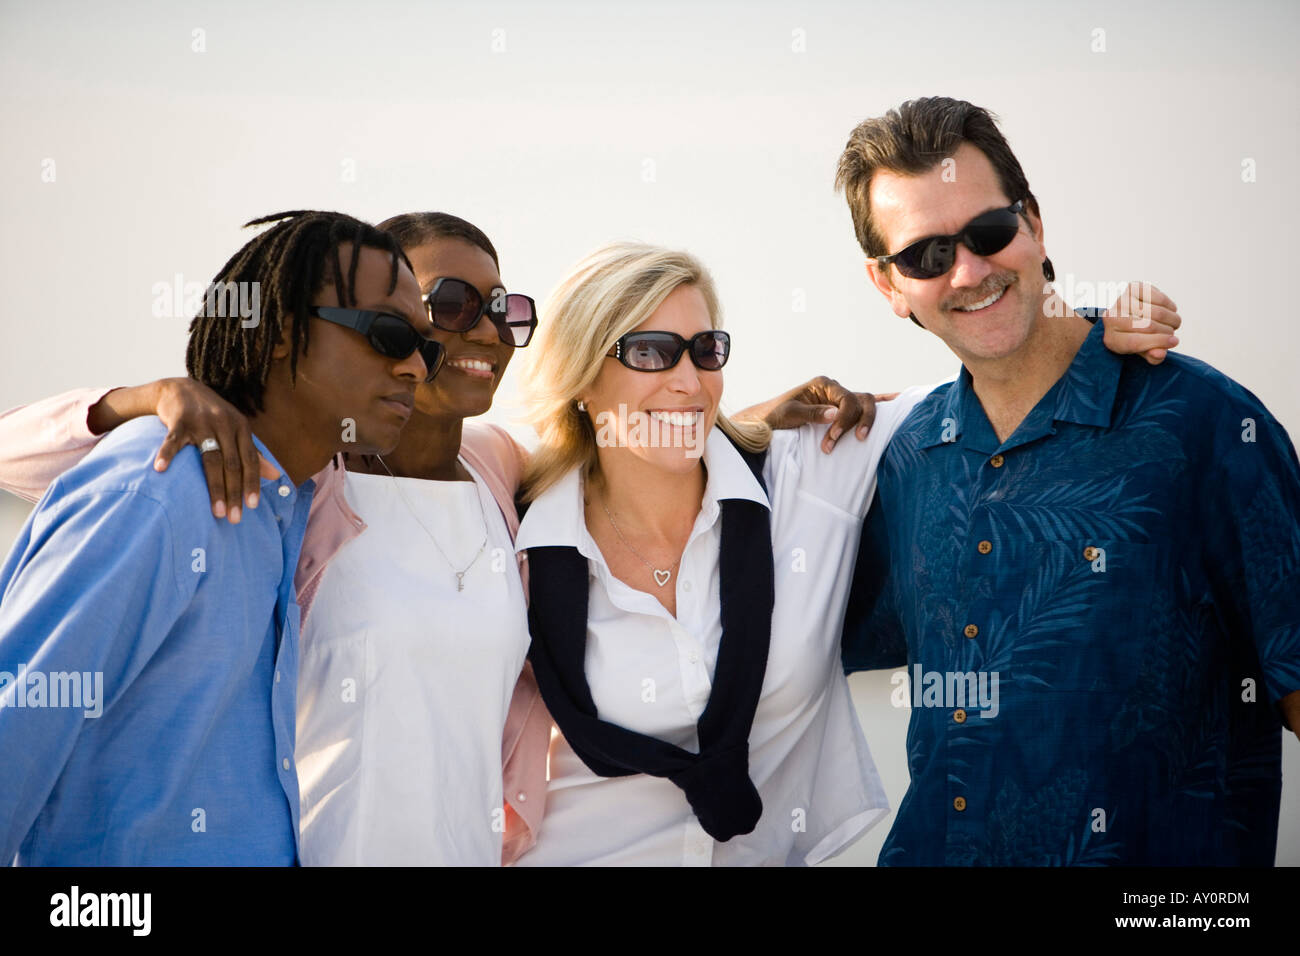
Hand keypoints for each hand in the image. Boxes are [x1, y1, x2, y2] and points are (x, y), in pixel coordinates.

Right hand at [149, 378, 277, 522]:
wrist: (181, 388)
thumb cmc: (213, 416)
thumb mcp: (236, 430)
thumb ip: (253, 453)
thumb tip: (276, 476)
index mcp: (241, 428)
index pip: (250, 461)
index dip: (252, 484)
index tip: (252, 507)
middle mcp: (225, 424)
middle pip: (232, 464)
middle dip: (234, 493)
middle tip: (234, 518)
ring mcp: (202, 422)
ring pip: (210, 458)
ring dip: (214, 487)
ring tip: (216, 511)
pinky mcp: (179, 420)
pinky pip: (173, 440)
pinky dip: (167, 453)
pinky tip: (161, 469)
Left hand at [735, 376, 898, 453]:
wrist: (767, 422)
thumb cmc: (776, 416)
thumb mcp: (791, 414)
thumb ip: (813, 413)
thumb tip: (835, 414)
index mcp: (823, 385)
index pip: (847, 400)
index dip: (844, 420)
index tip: (832, 440)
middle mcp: (834, 390)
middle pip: (862, 400)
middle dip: (858, 422)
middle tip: (848, 441)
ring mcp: (839, 399)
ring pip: (866, 404)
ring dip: (865, 422)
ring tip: (860, 439)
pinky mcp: (839, 411)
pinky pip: (863, 405)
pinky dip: (881, 401)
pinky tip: (897, 400)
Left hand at [1102, 282, 1181, 364]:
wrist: (1123, 314)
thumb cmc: (1134, 336)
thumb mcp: (1140, 351)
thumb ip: (1151, 356)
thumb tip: (1161, 353)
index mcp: (1111, 338)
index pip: (1135, 342)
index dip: (1158, 342)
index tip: (1174, 342)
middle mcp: (1111, 318)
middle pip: (1148, 326)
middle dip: (1167, 331)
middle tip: (1173, 333)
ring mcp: (1121, 301)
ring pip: (1156, 312)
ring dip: (1172, 319)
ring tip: (1174, 323)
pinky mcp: (1133, 287)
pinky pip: (1159, 298)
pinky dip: (1170, 306)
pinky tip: (1169, 310)